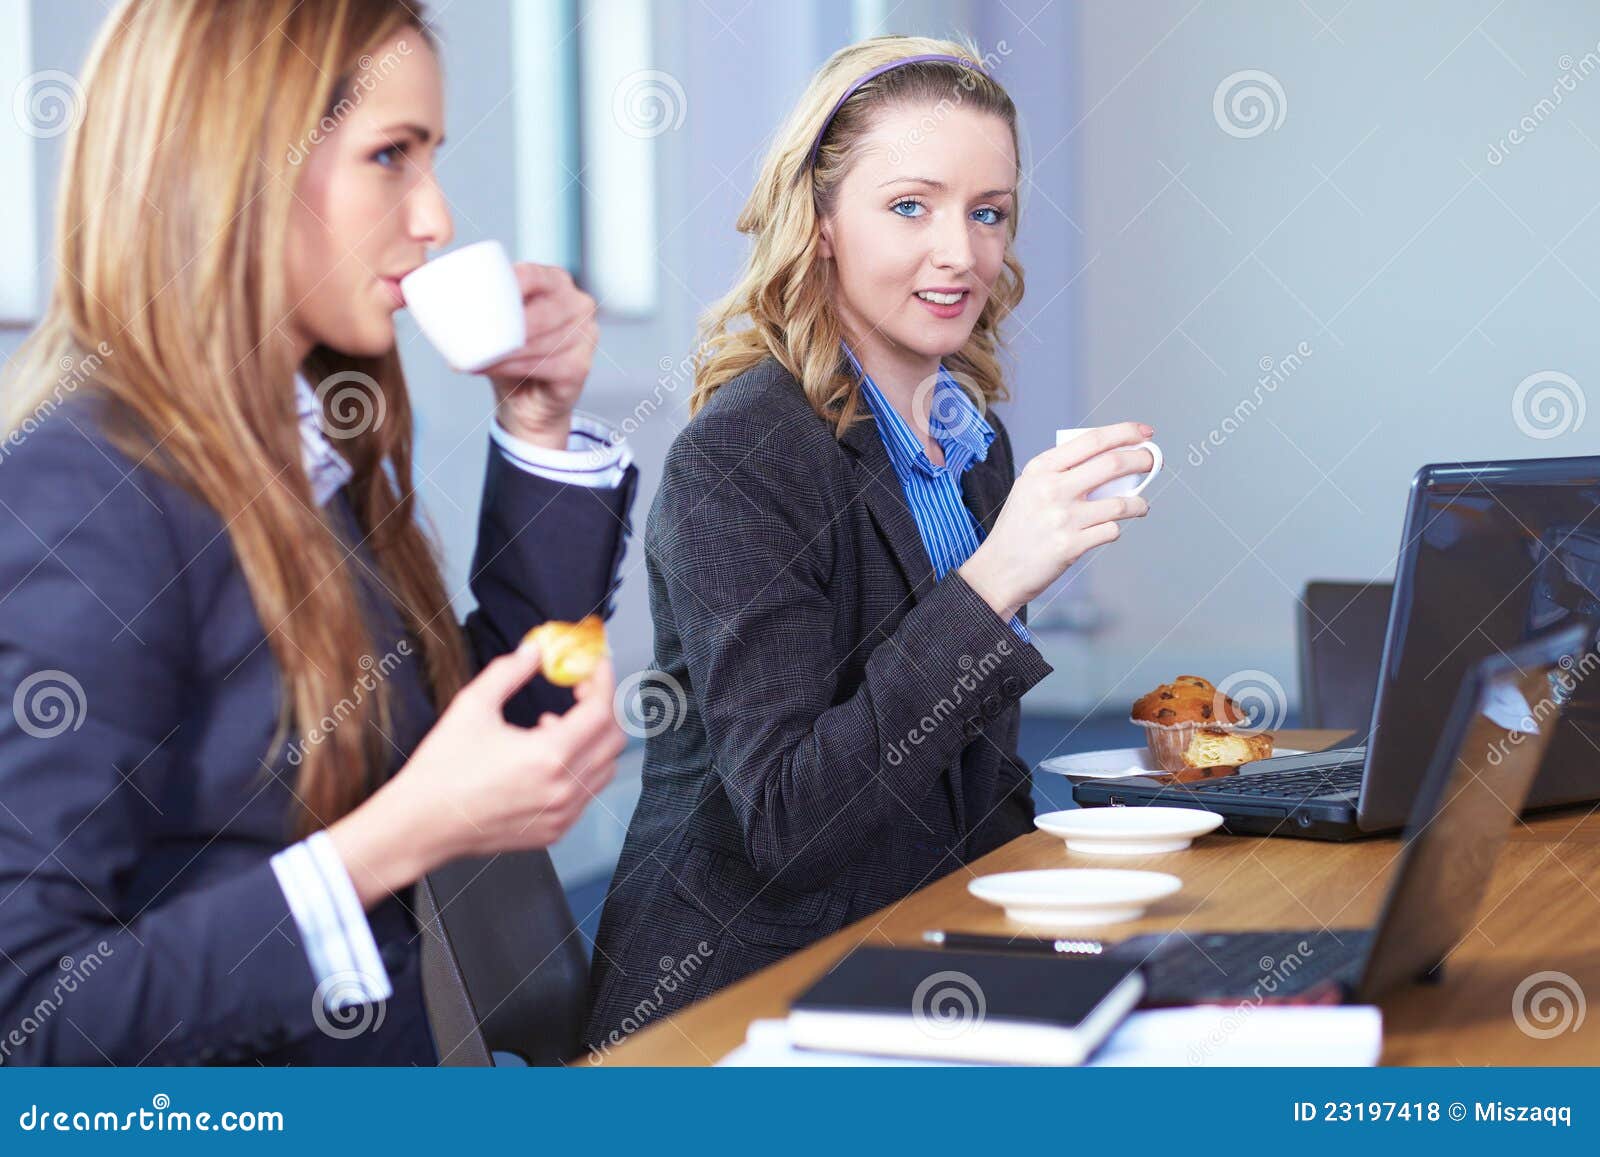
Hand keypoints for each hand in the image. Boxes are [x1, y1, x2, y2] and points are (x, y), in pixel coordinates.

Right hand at [329, 642, 624, 906]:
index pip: (600, 711)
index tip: (594, 666)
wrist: (420, 826)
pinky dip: (578, 768)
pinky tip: (544, 758)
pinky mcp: (554, 830)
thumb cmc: (441, 769)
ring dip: (590, 739)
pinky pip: (585, 793)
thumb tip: (535, 649)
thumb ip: (509, 671)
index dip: (602, 682)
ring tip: (550, 725)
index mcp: (548, 756)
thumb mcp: (472, 706)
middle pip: (612, 740)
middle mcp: (563, 789)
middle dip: (601, 708)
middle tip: (577, 691)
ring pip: (603, 768)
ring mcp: (562, 814)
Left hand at [482, 264, 598, 449]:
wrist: (527, 401)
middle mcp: (578, 304)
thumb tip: (425, 292)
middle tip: (467, 335)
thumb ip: (476, 300)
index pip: (533, 275)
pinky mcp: (580, 366)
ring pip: (540, 340)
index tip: (476, 299)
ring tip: (473, 358)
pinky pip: (545, 365)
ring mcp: (586, 335)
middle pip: (540, 311)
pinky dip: (514, 367)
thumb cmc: (509, 353)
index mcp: (556, 281)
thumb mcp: (496, 320)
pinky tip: (492, 369)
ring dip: (504, 350)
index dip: (508, 283)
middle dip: (504, 325)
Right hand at [959, 422, 1154, 620]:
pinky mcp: (1071, 545)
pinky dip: (1114, 529)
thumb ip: (1062, 471)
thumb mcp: (1029, 487)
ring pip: (1121, 503)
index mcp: (1041, 468)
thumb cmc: (1019, 527)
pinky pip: (1111, 531)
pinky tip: (1107, 530)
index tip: (1145, 434)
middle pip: (1113, 464)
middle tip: (1153, 463)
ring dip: (1139, 503)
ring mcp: (1062, 518)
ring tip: (1140, 506)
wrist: (999, 569)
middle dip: (1143, 461)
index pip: (1092, 441)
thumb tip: (1113, 460)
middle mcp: (1052, 489)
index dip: (1125, 433)